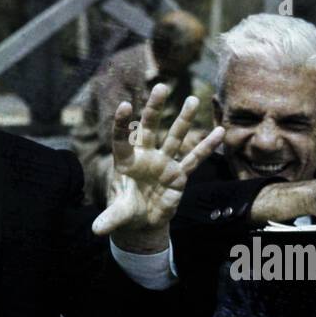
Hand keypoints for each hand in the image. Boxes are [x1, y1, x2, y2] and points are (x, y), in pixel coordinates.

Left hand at [93, 85, 224, 250]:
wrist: (144, 221)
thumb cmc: (128, 212)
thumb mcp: (119, 215)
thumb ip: (110, 219)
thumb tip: (96, 230)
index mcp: (128, 163)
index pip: (122, 141)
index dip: (122, 125)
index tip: (124, 105)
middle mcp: (147, 158)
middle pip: (150, 128)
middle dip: (154, 108)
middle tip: (161, 86)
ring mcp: (165, 163)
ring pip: (175, 137)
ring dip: (184, 120)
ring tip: (192, 100)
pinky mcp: (179, 174)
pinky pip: (194, 159)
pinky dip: (206, 147)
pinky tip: (219, 132)